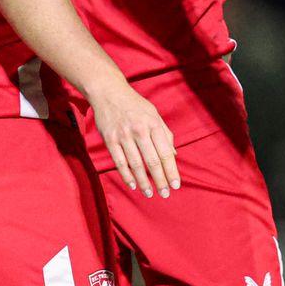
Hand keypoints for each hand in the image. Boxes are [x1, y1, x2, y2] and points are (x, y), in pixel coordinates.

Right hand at [90, 80, 179, 198]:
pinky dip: (127, 175)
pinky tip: (133, 185)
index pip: (165, 152)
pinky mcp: (110, 139)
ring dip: (144, 182)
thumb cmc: (134, 104)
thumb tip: (173, 155)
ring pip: (136, 164)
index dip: (171, 171)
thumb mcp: (153, 114)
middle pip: (152, 161)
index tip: (176, 185)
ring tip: (149, 194)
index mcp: (153, 123)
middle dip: (160, 180)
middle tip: (165, 194)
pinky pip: (119, 162)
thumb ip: (165, 134)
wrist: (108, 91)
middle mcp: (139, 130)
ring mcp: (123, 135)